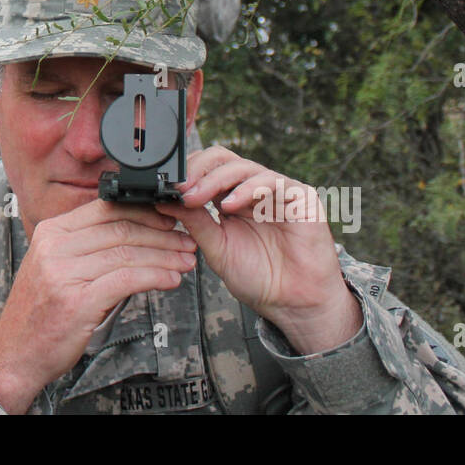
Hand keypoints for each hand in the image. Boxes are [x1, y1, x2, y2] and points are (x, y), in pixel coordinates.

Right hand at [0, 199, 196, 412]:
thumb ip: (87, 247)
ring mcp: (64, 273)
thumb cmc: (41, 312)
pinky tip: (170, 279)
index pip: (105, 209)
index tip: (167, 220)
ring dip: (164, 256)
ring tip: (184, 261)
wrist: (16, 353)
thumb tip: (135, 232)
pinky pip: (126, 280)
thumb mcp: (56, 266)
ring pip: (127, 253)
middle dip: (161, 234)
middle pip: (120, 229)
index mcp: (51, 232)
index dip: (143, 213)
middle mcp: (55, 247)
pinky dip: (154, 276)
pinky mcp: (78, 301)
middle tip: (185, 241)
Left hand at [155, 148, 361, 355]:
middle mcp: (253, 191)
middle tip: (180, 188)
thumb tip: (164, 202)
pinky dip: (247, 189)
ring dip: (215, 179)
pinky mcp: (300, 196)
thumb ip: (195, 223)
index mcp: (232, 200)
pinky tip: (229, 205)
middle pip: (223, 159)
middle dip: (197, 170)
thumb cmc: (260, 278)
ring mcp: (277, 191)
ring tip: (195, 196)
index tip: (166, 189)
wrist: (294, 304)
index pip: (207, 169)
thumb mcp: (217, 249)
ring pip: (243, 167)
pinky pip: (271, 181)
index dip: (187, 174)